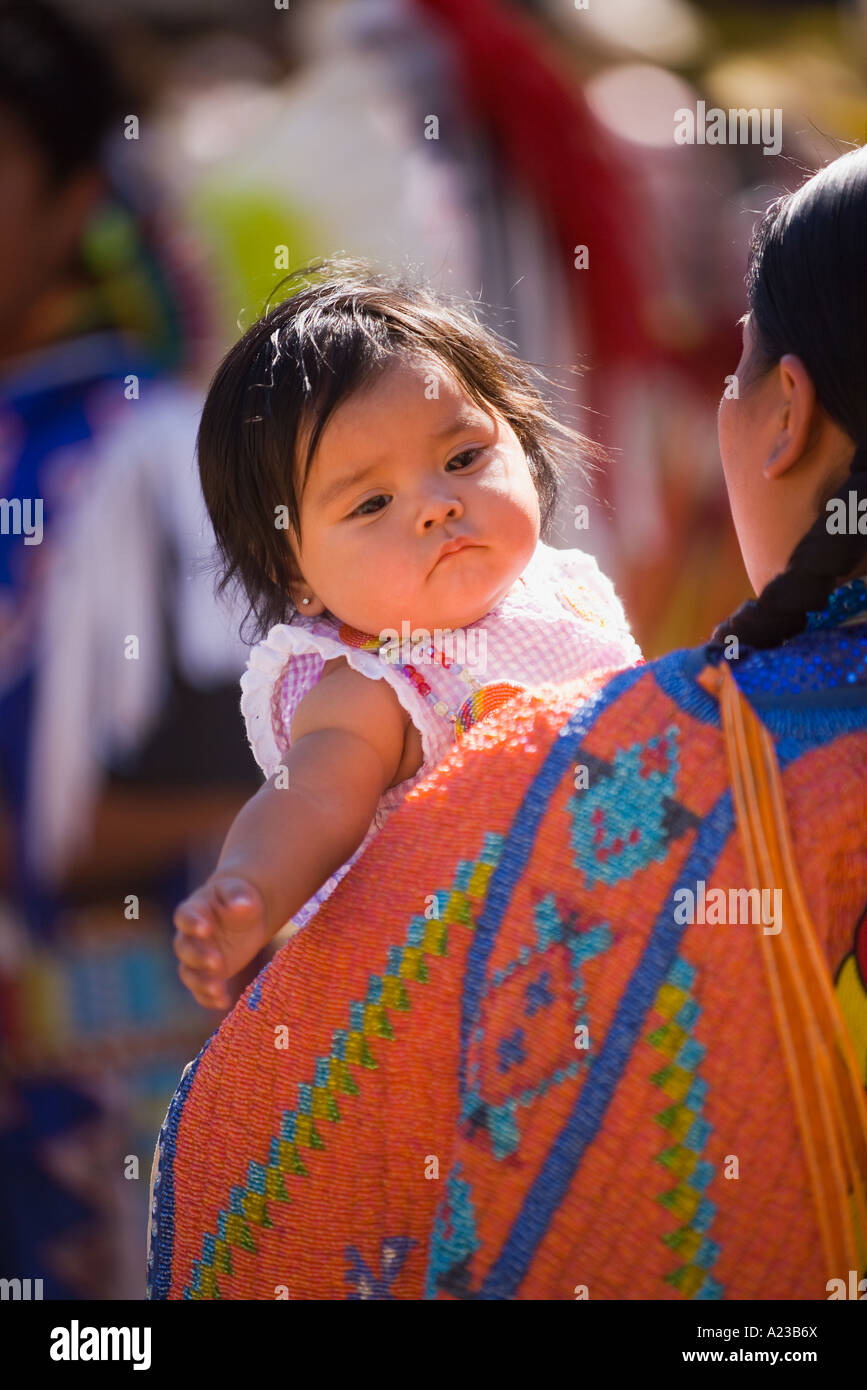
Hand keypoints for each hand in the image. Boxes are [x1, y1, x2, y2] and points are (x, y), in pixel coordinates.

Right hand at [173, 872, 270, 1008]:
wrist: (244, 915)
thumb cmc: (238, 898)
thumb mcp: (239, 891)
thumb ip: (237, 895)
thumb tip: (242, 903)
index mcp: (194, 910)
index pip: (185, 917)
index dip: (192, 924)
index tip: (206, 929)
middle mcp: (189, 937)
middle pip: (185, 949)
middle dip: (199, 957)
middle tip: (217, 961)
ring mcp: (196, 958)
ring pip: (189, 973)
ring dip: (201, 983)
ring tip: (218, 990)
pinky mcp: (207, 975)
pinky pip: (201, 991)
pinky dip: (209, 998)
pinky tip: (224, 1002)